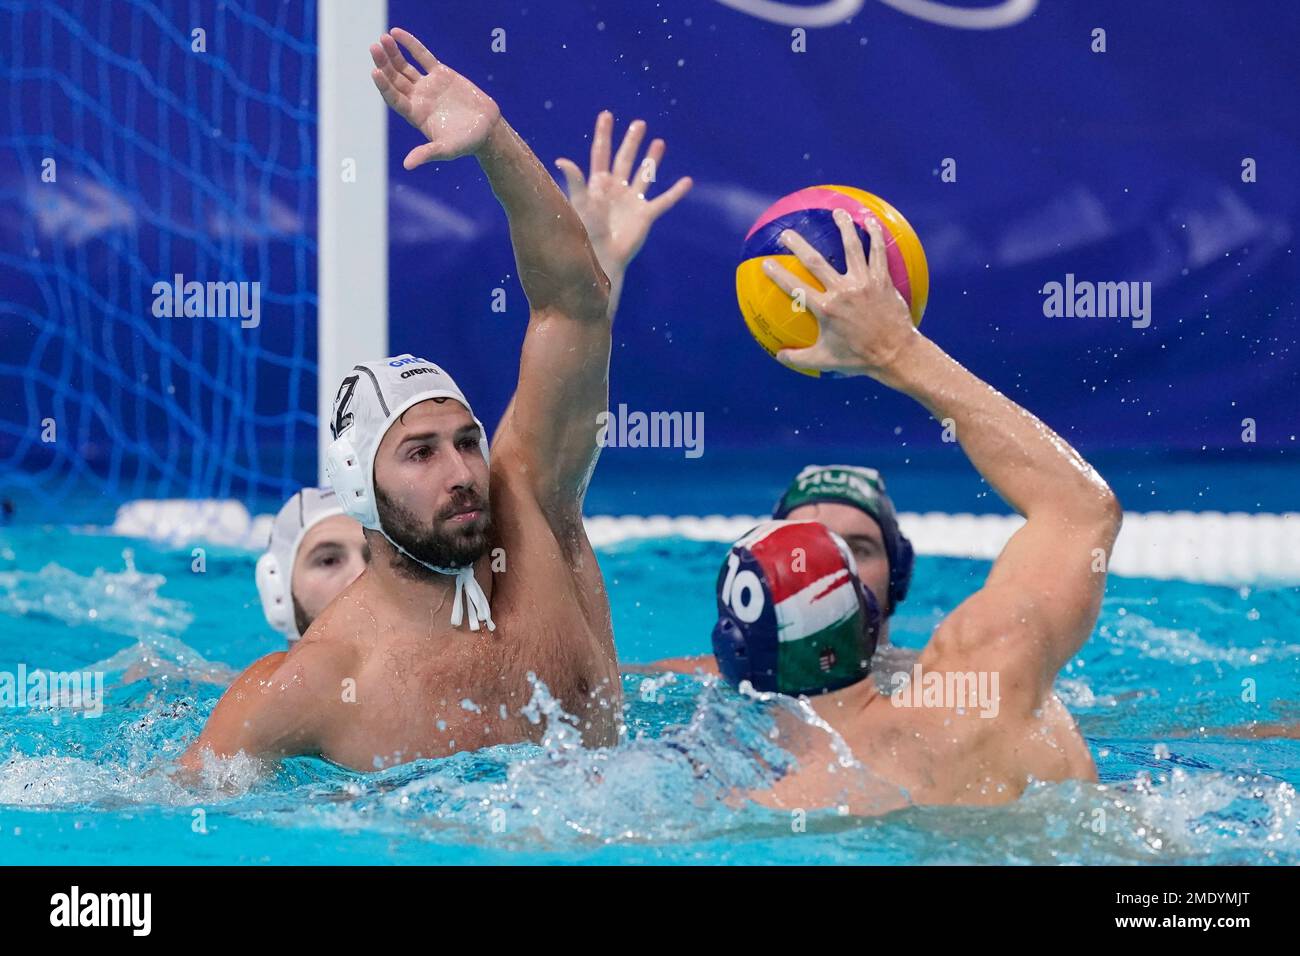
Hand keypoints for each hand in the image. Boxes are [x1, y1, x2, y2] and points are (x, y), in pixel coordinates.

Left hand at [369, 28, 500, 167]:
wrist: (487, 129)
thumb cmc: (466, 143)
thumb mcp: (447, 150)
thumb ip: (427, 153)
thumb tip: (407, 165)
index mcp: (415, 115)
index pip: (394, 98)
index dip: (384, 86)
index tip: (375, 71)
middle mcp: (417, 99)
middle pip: (395, 79)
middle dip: (384, 64)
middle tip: (374, 48)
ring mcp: (428, 85)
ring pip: (404, 66)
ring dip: (393, 54)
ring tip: (383, 39)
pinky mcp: (440, 74)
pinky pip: (422, 56)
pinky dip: (410, 45)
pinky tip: (397, 33)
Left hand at [554, 112, 692, 279]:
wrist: (602, 258)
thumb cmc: (587, 234)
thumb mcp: (580, 204)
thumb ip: (575, 182)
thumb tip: (561, 160)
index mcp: (598, 184)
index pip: (601, 153)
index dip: (604, 134)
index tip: (606, 114)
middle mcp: (616, 189)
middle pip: (625, 159)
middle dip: (631, 141)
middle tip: (639, 123)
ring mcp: (632, 201)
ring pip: (645, 175)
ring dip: (652, 159)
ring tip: (659, 142)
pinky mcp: (646, 215)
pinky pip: (664, 201)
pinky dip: (676, 192)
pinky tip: (687, 182)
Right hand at [763, 209, 918, 376]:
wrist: (895, 354)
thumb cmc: (859, 359)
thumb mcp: (825, 361)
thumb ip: (799, 358)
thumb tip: (778, 355)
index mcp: (826, 309)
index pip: (795, 287)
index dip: (778, 275)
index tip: (766, 263)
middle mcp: (843, 292)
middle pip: (816, 262)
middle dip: (799, 245)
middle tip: (787, 233)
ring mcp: (864, 283)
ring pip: (852, 248)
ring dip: (843, 227)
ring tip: (837, 212)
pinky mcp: (882, 280)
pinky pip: (878, 252)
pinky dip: (874, 235)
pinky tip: (870, 222)